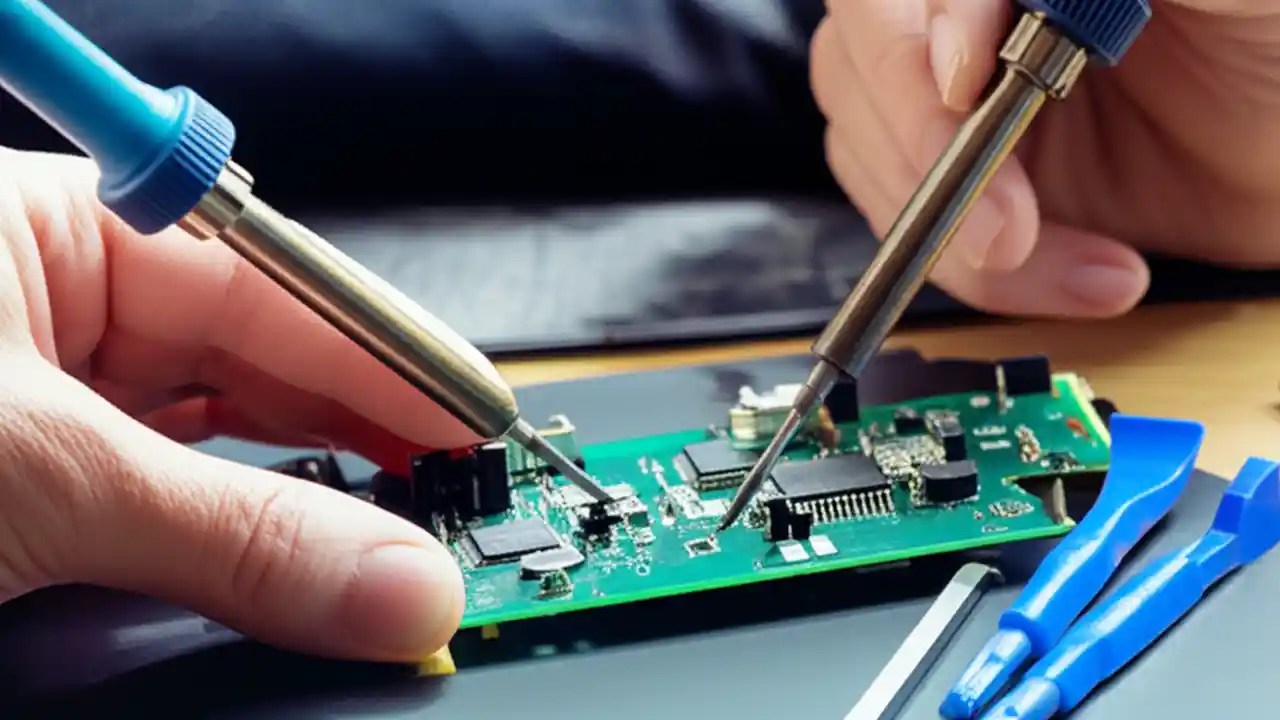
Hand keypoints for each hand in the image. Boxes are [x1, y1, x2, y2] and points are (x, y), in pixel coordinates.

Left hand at [0, 147, 480, 660]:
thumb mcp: (42, 478)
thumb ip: (232, 535)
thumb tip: (398, 584)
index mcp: (59, 227)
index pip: (282, 288)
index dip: (394, 361)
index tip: (482, 426)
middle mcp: (61, 296)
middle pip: (265, 361)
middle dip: (366, 432)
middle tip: (461, 495)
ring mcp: (48, 388)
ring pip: (223, 433)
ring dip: (313, 488)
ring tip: (401, 527)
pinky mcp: (37, 477)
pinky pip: (170, 492)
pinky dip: (239, 529)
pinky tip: (300, 545)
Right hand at [812, 1, 1279, 316]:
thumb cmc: (1278, 51)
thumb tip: (981, 8)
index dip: (915, 42)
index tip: (966, 90)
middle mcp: (964, 15)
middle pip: (862, 60)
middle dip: (926, 151)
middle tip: (1006, 224)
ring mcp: (950, 96)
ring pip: (872, 152)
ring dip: (960, 231)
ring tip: (1082, 259)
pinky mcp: (954, 174)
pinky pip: (913, 225)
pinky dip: (985, 273)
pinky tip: (1079, 271)